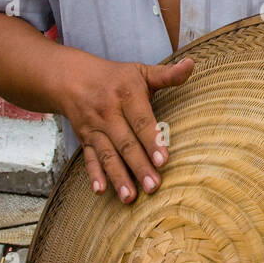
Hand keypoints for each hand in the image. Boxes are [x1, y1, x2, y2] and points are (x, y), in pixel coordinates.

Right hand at [53, 48, 194, 203]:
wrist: (72, 78)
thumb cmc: (116, 78)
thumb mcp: (141, 72)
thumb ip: (167, 74)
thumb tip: (192, 64)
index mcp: (126, 94)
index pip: (141, 121)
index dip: (152, 140)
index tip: (163, 160)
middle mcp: (108, 112)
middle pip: (125, 143)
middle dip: (139, 166)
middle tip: (154, 187)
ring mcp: (94, 128)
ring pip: (107, 155)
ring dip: (118, 177)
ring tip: (130, 198)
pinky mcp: (84, 140)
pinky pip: (88, 158)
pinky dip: (93, 175)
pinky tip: (100, 191)